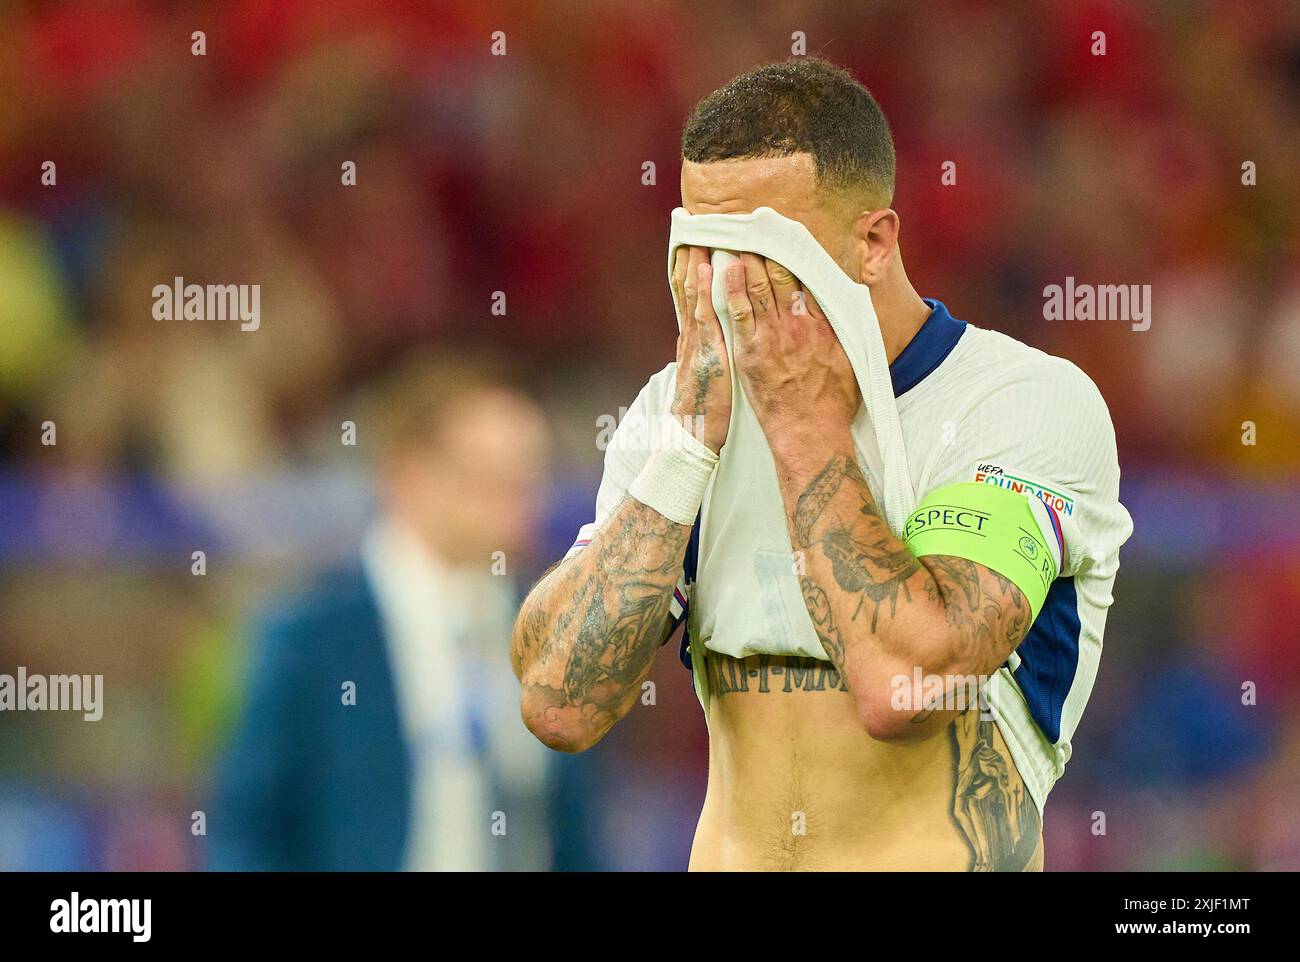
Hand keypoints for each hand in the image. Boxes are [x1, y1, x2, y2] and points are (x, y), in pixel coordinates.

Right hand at [670, 246, 731, 452]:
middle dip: (688, 255)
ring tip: (697, 233)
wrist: (693, 434)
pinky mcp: (705, 350)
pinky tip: (706, 269)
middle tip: (690, 224)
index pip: (689, 293)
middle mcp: (691, 334)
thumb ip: (711, 349)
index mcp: (692, 337)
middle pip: (687, 285)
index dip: (689, 266)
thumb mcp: (706, 371)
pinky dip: (702, 289)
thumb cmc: (705, 407)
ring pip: (693, 293)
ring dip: (694, 262)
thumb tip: (716, 335)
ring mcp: (696, 341)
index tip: (692, 240)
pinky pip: (705, 314)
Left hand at [724, 254, 859, 457]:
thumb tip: (852, 306)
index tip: (785, 235)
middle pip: (781, 274)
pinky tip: (724, 268)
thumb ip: (847, 330)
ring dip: (747, 259)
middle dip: (767, 247)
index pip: (808, 277)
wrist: (811, 432)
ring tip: (735, 239)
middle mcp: (799, 323)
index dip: (794, 253)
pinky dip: (731, 286)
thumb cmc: (834, 402)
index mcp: (824, 323)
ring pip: (758, 285)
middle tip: (754, 227)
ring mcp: (773, 335)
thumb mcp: (853, 360)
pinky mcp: (750, 350)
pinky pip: (738, 310)